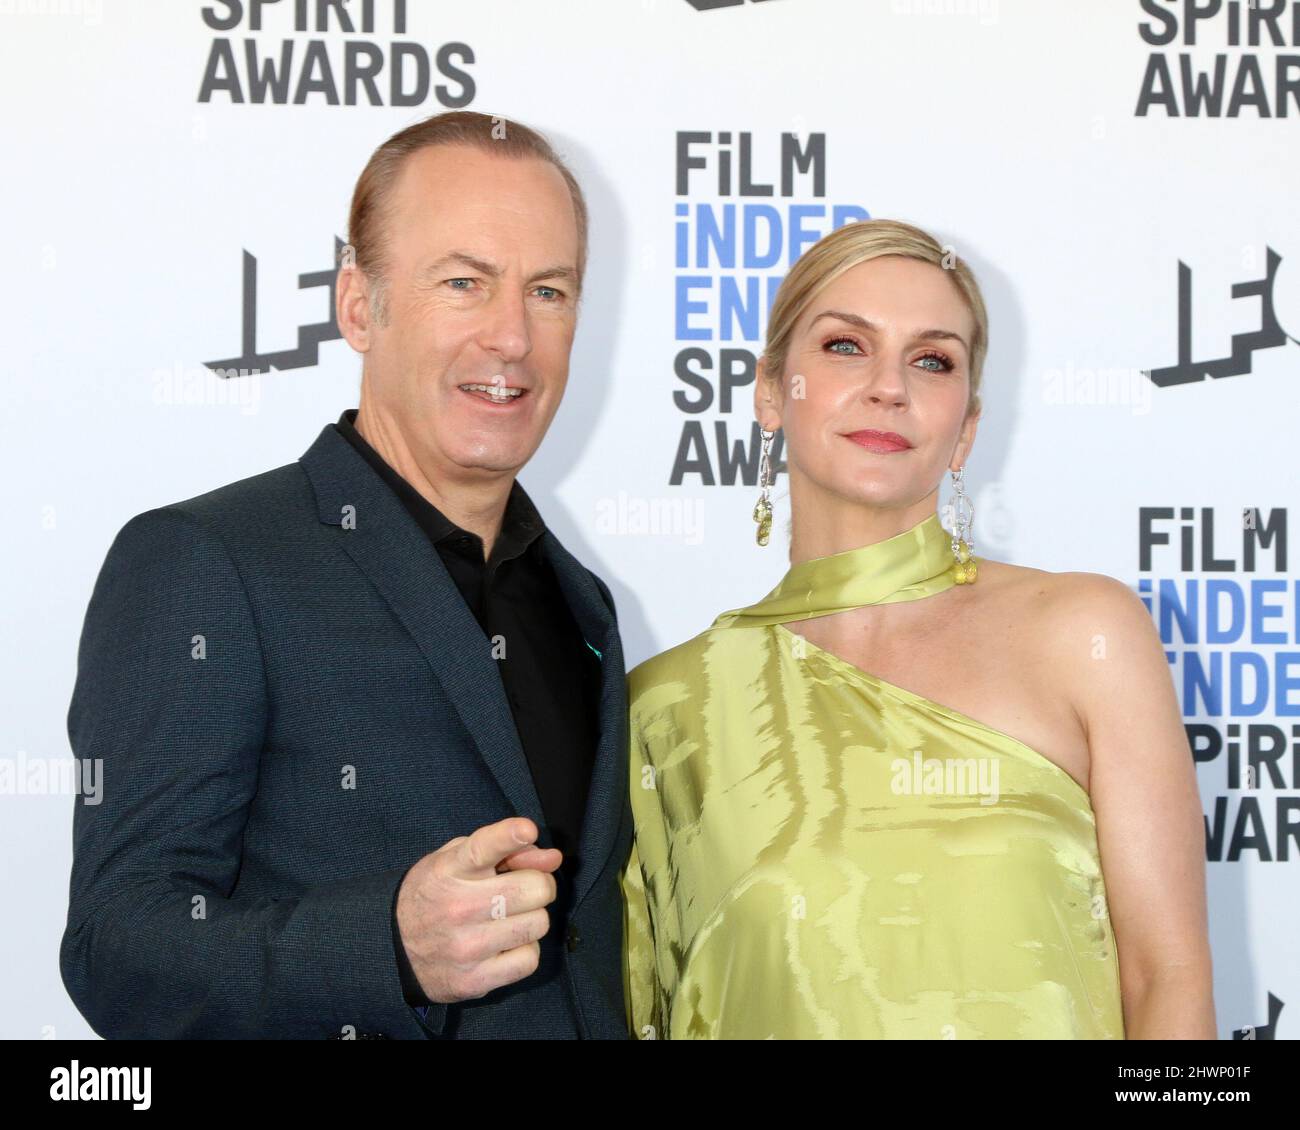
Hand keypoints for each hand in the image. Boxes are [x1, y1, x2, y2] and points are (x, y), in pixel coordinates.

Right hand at [395, 817, 561, 1004]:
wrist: (392, 945)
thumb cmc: (435, 893)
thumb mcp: (456, 859)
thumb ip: (504, 850)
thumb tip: (552, 858)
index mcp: (450, 869)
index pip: (482, 847)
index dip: (509, 836)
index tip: (527, 830)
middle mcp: (457, 907)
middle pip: (533, 889)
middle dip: (539, 884)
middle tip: (524, 889)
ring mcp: (465, 947)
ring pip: (538, 924)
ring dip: (533, 918)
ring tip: (509, 919)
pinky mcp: (473, 981)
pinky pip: (529, 960)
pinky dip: (525, 951)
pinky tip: (504, 945)